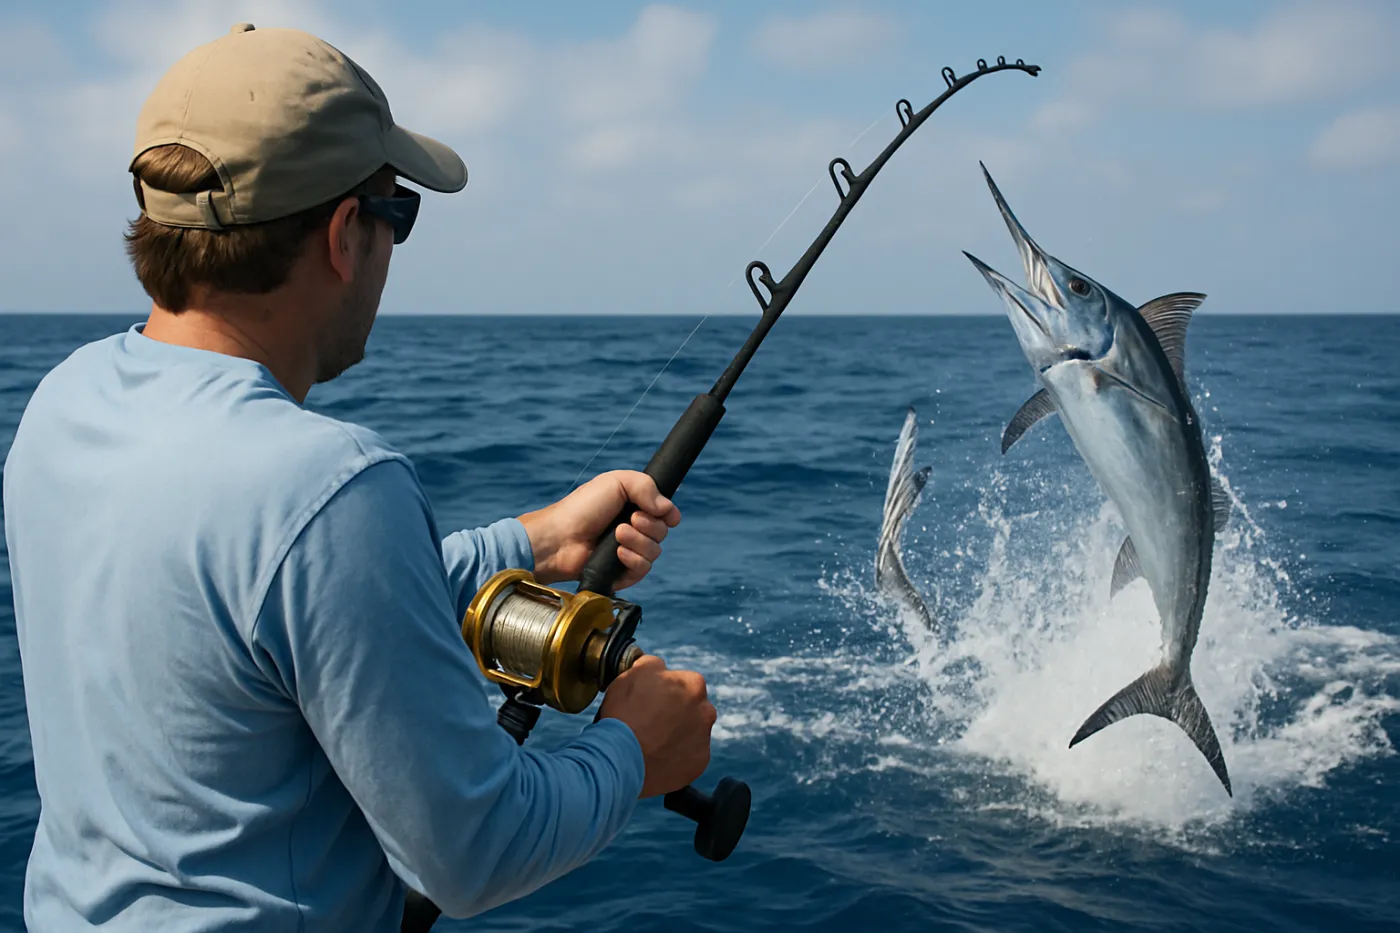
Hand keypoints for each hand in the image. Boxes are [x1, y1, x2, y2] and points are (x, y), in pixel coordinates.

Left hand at [517, 470, 680, 588]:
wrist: (560, 537)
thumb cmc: (582, 508)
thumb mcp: (615, 482)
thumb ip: (646, 486)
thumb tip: (668, 509)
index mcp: (634, 507)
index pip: (666, 514)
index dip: (669, 514)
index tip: (662, 512)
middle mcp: (634, 530)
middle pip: (662, 532)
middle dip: (649, 525)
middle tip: (628, 519)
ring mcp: (629, 552)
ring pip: (655, 551)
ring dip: (639, 541)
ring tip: (617, 535)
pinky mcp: (623, 573)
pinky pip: (644, 570)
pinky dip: (633, 560)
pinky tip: (618, 554)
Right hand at [597, 655, 715, 797]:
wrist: (621, 759)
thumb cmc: (625, 713)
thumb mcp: (632, 673)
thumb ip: (652, 664)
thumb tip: (658, 666)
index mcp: (694, 684)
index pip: (682, 682)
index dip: (663, 691)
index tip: (649, 701)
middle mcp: (706, 711)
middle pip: (691, 708)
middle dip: (675, 712)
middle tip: (650, 722)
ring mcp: (704, 740)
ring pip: (691, 732)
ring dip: (677, 734)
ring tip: (651, 742)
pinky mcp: (699, 764)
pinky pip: (688, 756)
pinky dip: (676, 757)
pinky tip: (657, 757)